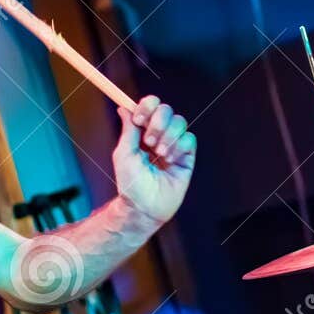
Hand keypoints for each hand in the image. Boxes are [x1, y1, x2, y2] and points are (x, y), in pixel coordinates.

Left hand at [114, 95, 195, 223]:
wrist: (145, 207)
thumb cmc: (131, 184)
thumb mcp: (124, 154)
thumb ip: (128, 130)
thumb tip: (124, 108)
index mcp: (142, 132)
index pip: (150, 106)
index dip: (147, 106)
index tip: (140, 119)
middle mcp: (159, 135)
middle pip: (166, 110)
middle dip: (158, 123)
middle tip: (149, 142)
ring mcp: (174, 145)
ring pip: (180, 122)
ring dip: (168, 136)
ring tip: (159, 155)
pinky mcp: (187, 156)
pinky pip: (189, 139)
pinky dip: (179, 147)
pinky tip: (170, 160)